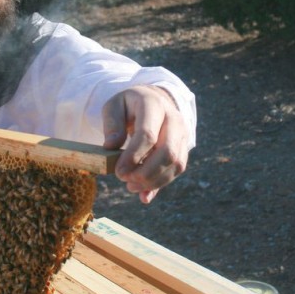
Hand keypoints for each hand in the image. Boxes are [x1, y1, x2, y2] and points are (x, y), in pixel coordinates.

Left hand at [102, 85, 189, 203]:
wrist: (153, 100)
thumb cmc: (129, 105)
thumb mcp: (114, 106)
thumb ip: (111, 124)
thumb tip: (110, 146)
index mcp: (154, 105)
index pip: (148, 135)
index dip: (133, 157)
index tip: (118, 171)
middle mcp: (174, 119)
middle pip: (167, 152)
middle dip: (145, 172)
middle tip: (124, 179)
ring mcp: (182, 134)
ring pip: (176, 163)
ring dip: (153, 181)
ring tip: (131, 185)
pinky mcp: (184, 148)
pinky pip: (178, 169)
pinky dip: (160, 184)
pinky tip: (143, 193)